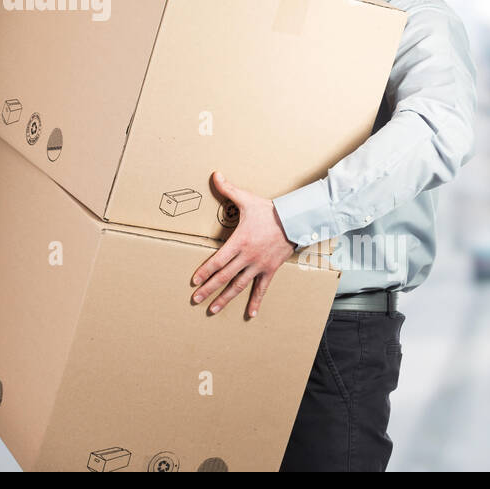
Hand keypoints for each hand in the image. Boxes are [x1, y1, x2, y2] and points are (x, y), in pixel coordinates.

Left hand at [191, 171, 294, 318]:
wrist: (295, 221)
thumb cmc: (269, 211)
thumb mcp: (246, 199)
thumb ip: (228, 189)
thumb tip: (215, 174)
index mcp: (239, 242)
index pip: (217, 260)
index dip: (204, 271)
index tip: (194, 281)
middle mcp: (247, 257)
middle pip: (224, 277)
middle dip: (208, 289)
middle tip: (195, 300)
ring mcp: (259, 266)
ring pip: (239, 286)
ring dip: (225, 299)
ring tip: (213, 310)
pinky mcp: (270, 270)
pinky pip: (262, 289)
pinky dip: (256, 302)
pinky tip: (250, 314)